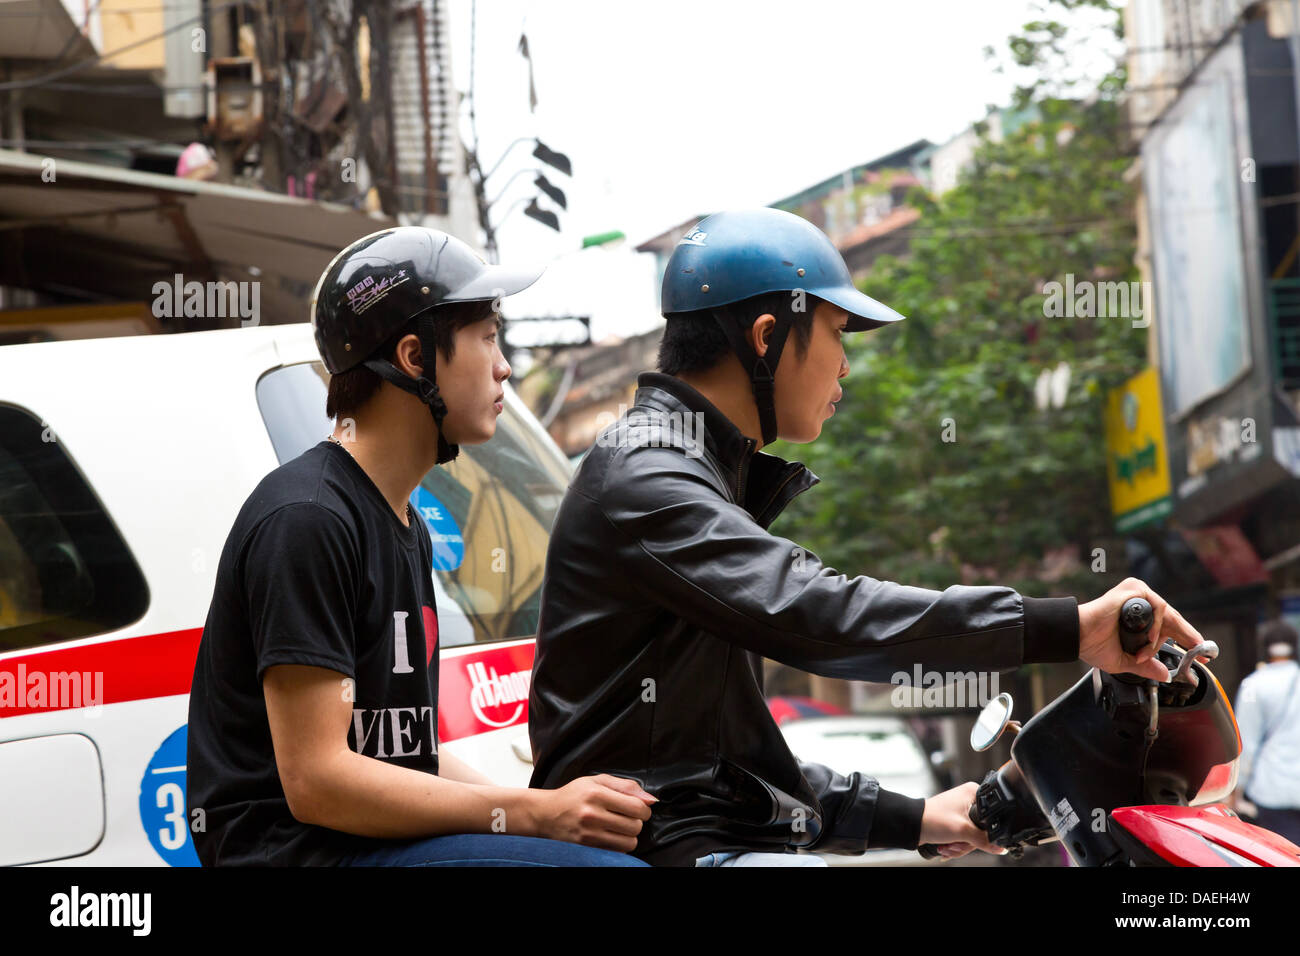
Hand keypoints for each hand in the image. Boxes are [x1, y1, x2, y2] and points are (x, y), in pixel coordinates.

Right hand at [530, 774, 656, 852]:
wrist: (545, 814)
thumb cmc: (573, 795)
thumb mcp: (597, 781)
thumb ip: (626, 786)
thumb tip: (651, 799)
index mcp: (596, 794)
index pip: (637, 807)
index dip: (644, 808)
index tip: (638, 807)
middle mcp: (592, 815)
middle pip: (635, 826)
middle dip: (637, 821)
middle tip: (627, 816)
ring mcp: (589, 834)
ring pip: (629, 842)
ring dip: (630, 835)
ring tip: (620, 826)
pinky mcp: (588, 847)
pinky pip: (618, 851)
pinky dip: (620, 844)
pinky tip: (611, 834)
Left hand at [919, 782, 1004, 858]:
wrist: (912, 825)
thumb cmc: (932, 819)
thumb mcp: (962, 831)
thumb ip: (984, 840)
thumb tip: (1001, 847)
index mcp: (973, 793)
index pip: (992, 816)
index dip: (983, 832)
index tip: (972, 838)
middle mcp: (969, 800)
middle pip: (982, 830)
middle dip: (967, 842)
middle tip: (955, 842)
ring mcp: (962, 811)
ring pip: (973, 837)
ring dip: (960, 846)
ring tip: (947, 845)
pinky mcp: (956, 821)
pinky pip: (964, 838)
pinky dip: (955, 845)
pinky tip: (945, 846)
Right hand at [1078, 577, 1205, 680]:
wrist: (1078, 635)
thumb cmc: (1092, 645)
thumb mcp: (1126, 661)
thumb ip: (1147, 667)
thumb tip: (1165, 675)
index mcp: (1136, 618)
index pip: (1168, 626)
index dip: (1185, 639)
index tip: (1200, 654)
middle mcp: (1139, 603)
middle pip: (1173, 618)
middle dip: (1188, 636)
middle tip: (1201, 649)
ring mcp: (1137, 595)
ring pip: (1166, 615)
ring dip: (1159, 639)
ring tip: (1144, 652)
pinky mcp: (1135, 590)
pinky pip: (1158, 608)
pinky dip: (1156, 627)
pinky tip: (1148, 639)